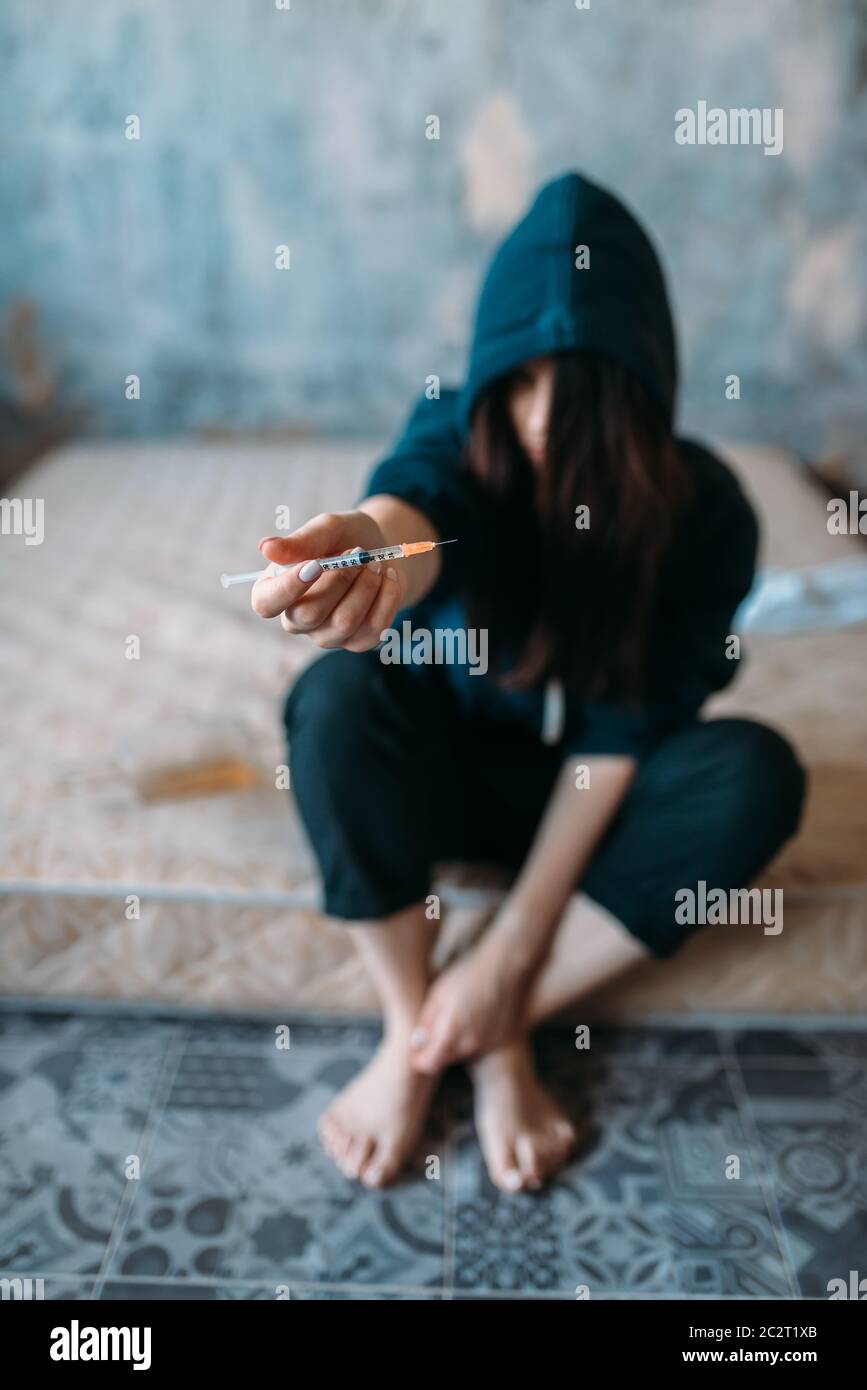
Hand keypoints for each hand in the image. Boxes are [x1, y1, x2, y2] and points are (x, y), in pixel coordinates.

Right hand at [251, 510, 406, 651]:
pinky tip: (388, 577)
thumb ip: (301, 541)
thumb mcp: (327, 529)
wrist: (383, 551)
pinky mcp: (358, 642)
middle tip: (358, 553)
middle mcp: (296, 620)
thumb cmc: (346, 537)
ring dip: (366, 586)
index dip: (287, 588)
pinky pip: (374, 629)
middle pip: (309, 615)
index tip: (315, 564)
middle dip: (338, 580)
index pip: (266, 603)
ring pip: (344, 622)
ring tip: (374, 563)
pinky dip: (387, 597)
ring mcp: (327, 636)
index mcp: (276, 590)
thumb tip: (266, 548)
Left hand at [410, 919, 538, 1073]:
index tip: (417, 1050)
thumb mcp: (437, 993)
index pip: (429, 1064)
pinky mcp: (502, 1038)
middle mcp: (471, 1042)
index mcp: (451, 1031)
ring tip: (461, 1013)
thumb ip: (425, 1022)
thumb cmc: (467, 975)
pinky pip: (482, 1044)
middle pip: (446, 1058)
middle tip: (439, 1022)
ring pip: (465, 1051)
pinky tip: (478, 1014)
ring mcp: (489, 1041)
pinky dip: (476, 1035)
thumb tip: (417, 1043)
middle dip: (439, 1046)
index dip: (419, 1058)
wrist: (504, 966)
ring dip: (458, 1040)